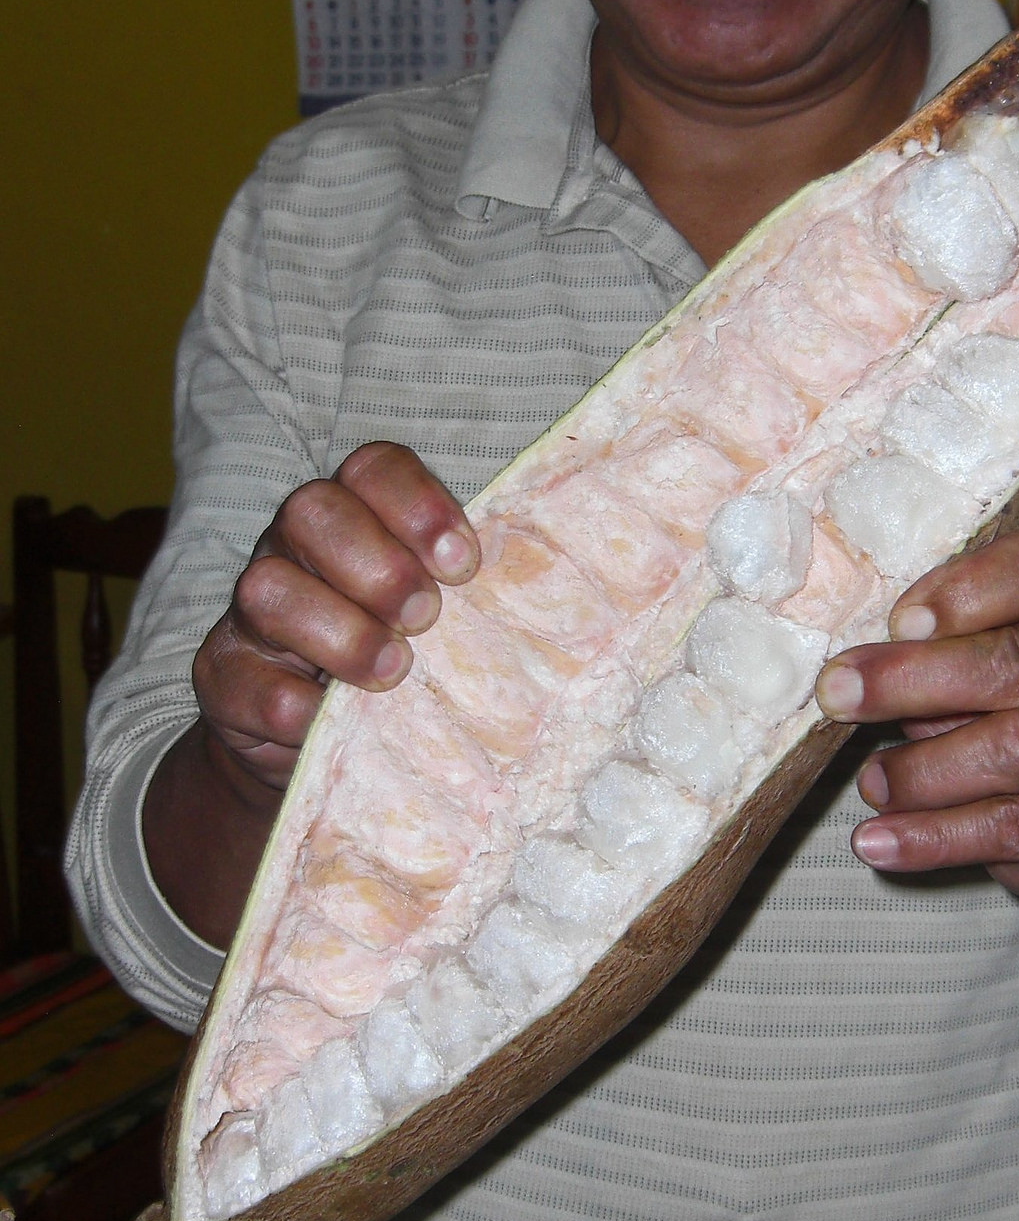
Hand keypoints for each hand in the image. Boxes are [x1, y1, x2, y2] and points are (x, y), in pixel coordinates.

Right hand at [145, 445, 480, 947]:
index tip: (464, 562)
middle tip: (426, 617)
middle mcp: (297, 551)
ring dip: (334, 627)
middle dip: (376, 561)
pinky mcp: (220, 680)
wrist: (319, 753)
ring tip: (390, 670)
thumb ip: (488, 594)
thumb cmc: (407, 665)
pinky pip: (229, 673)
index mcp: (359, 519)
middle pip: (310, 509)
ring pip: (263, 585)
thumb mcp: (447, 623)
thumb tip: (597, 587)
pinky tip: (317, 720)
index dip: (416, 503)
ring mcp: (252, 616)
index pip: (372, 467)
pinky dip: (279, 698)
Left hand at [814, 528, 1018, 1040]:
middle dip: (915, 679)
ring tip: (870, 780)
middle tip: (837, 694)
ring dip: (924, 768)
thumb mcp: (1000, 644)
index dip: (970, 590)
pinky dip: (934, 837)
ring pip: (1017, 749)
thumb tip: (855, 670)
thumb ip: (948, 641)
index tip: (899, 620)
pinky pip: (1010, 828)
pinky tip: (880, 841)